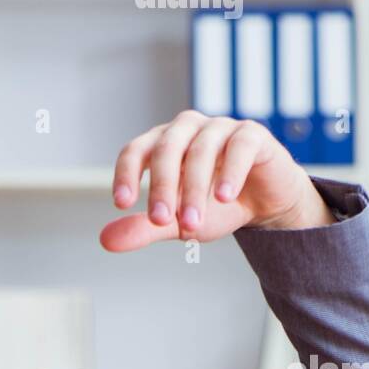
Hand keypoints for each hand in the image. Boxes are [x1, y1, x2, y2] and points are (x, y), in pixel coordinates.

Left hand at [100, 111, 333, 252]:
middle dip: (162, 187)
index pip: (136, 151)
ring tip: (193, 224)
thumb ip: (144, 228)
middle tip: (161, 220)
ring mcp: (221, 128)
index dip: (126, 174)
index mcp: (163, 144)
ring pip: (201, 149)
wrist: (262, 205)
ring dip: (195, 189)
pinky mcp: (253, 135)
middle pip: (167, 148)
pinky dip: (231, 171)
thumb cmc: (213, 207)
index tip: (122, 203)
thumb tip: (105, 240)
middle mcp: (188, 129)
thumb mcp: (176, 222)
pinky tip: (224, 197)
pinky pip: (240, 145)